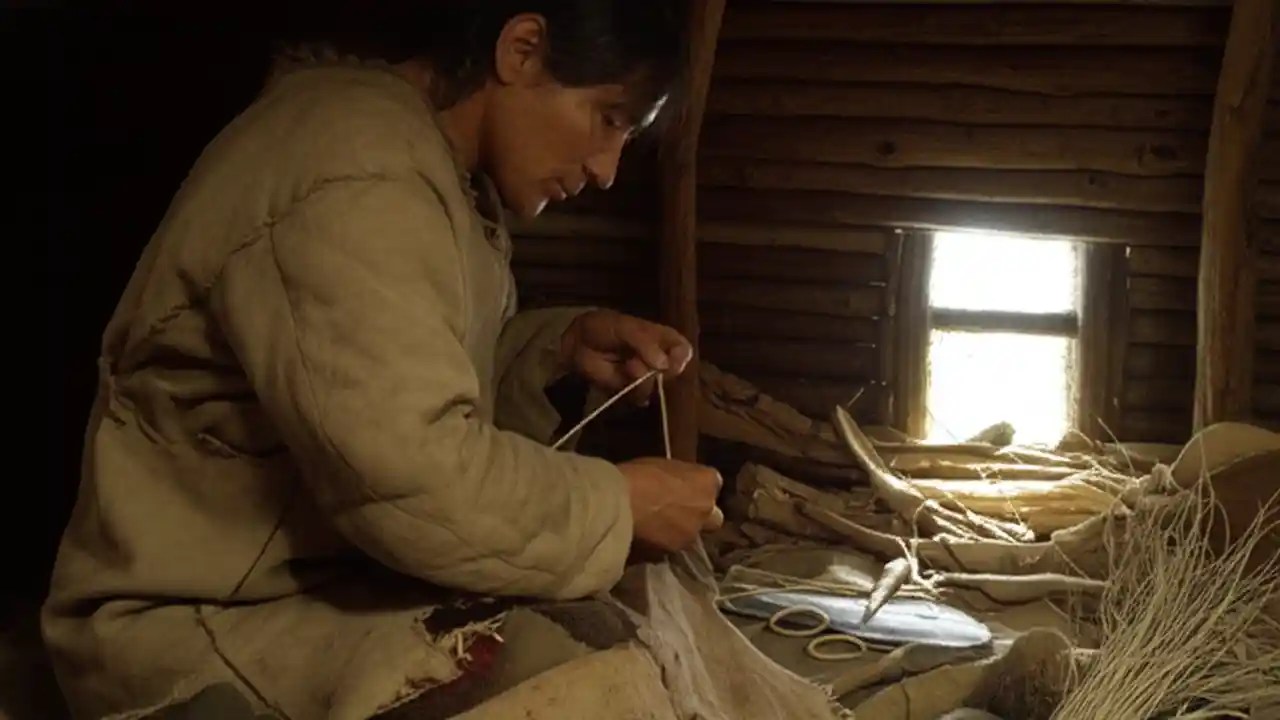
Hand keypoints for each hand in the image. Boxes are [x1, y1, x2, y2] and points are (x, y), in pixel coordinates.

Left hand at [560, 310, 692, 404]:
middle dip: (659, 370)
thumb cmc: (603, 328)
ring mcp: (646, 376)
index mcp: (662, 339)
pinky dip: (632, 390)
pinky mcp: (631, 391)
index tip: (672, 361)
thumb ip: (645, 342)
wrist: (578, 343)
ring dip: (643, 378)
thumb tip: (663, 364)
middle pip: (674, 372)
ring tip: (628, 365)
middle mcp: (659, 359)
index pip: (683, 350)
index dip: (681, 357)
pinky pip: (641, 398)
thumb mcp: (625, 327)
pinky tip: (622, 376)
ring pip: (657, 386)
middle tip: (640, 360)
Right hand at [619, 458, 723, 552]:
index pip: (713, 483)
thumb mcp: (662, 465)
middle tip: (675, 511)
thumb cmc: (637, 476)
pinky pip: (669, 549)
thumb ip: (679, 478)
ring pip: (690, 536)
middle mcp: (706, 512)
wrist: (616, 507)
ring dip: (678, 531)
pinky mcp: (671, 556)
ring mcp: (689, 537)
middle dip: (698, 515)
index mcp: (706, 483)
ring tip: (654, 527)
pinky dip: (660, 544)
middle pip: (711, 517)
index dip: (698, 486)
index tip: (684, 486)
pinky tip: (643, 538)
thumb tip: (677, 485)